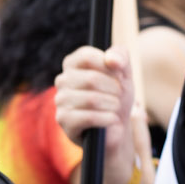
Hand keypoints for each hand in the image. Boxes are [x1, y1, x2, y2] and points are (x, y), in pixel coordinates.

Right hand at [55, 46, 138, 183]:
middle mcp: (62, 80)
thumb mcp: (124, 74)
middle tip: (120, 97)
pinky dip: (107, 118)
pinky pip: (88, 117)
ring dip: (112, 105)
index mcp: (73, 64)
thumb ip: (121, 57)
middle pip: (92, 79)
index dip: (108, 66)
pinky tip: (112, 120)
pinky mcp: (64, 120)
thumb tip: (111, 59)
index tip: (119, 75)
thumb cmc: (116, 96)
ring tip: (116, 109)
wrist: (115, 127)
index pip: (86, 56)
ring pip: (91, 99)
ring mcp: (60, 101)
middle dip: (114, 89)